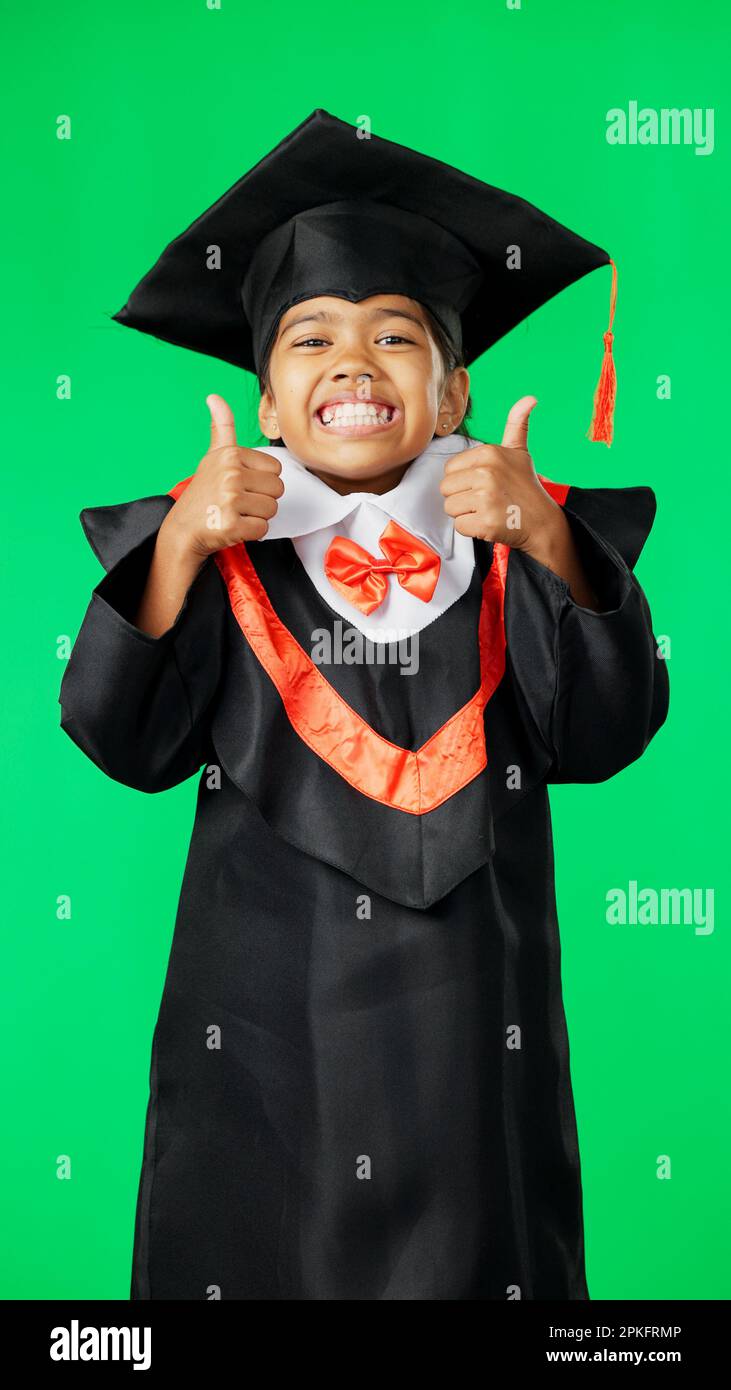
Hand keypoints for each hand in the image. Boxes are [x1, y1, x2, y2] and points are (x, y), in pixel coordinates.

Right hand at [160, 394, 283, 560]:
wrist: (183, 529)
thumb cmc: (203, 493)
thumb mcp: (213, 456)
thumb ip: (222, 426)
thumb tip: (214, 397)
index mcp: (230, 455)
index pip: (275, 469)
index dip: (261, 480)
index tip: (240, 484)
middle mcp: (230, 474)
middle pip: (277, 489)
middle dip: (261, 499)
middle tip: (238, 501)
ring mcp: (230, 500)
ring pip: (271, 509)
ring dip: (256, 516)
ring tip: (235, 513)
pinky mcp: (232, 525)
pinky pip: (262, 529)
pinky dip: (251, 533)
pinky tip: (234, 526)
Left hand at [439, 396, 561, 553]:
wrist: (542, 522)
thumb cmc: (526, 487)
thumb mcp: (520, 452)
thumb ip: (517, 425)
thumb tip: (530, 398)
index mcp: (489, 453)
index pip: (450, 469)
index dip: (463, 480)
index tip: (485, 484)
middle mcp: (487, 472)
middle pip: (446, 489)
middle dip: (462, 497)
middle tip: (486, 499)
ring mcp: (486, 498)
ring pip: (450, 508)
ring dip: (466, 514)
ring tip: (488, 510)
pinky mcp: (486, 522)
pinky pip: (460, 526)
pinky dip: (472, 529)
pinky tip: (490, 523)